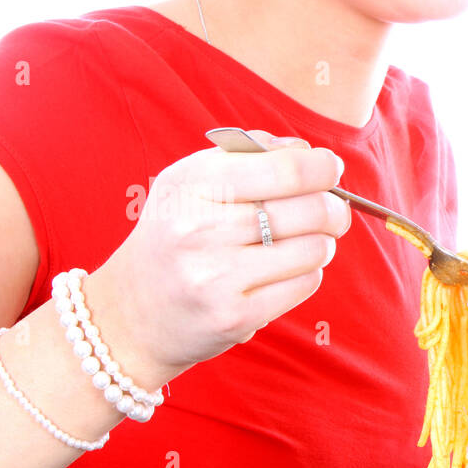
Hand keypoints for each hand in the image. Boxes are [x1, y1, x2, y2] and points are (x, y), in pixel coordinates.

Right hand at [85, 130, 351, 386]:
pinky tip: (286, 270)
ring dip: (322, 244)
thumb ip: (248, 155)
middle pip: (309, 210)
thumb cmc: (176, 237)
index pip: (285, 169)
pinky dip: (307, 273)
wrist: (133, 313)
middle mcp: (200, 229)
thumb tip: (308, 151)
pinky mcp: (236, 316)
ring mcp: (217, 276)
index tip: (331, 169)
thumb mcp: (192, 184)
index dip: (322, 168)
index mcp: (191, 186)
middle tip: (335, 213)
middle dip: (335, 209)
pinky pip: (304, 284)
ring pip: (314, 249)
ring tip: (306, 242)